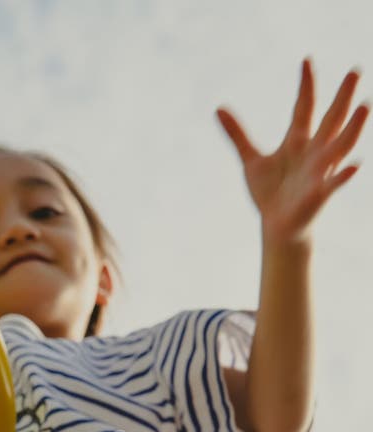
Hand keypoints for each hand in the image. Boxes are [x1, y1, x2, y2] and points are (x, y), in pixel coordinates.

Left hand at [216, 60, 368, 244]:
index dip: (305, 86)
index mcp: (298, 142)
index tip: (306, 60)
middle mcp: (313, 152)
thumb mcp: (251, 160)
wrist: (277, 226)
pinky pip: (334, 183)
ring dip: (352, 128)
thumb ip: (237, 135)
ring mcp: (319, 172)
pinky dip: (343, 176)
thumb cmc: (270, 193)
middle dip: (342, 97)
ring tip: (364, 107)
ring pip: (340, 146)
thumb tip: (218, 108)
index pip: (304, 107)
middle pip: (331, 119)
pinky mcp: (319, 194)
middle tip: (354, 71)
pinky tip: (354, 166)